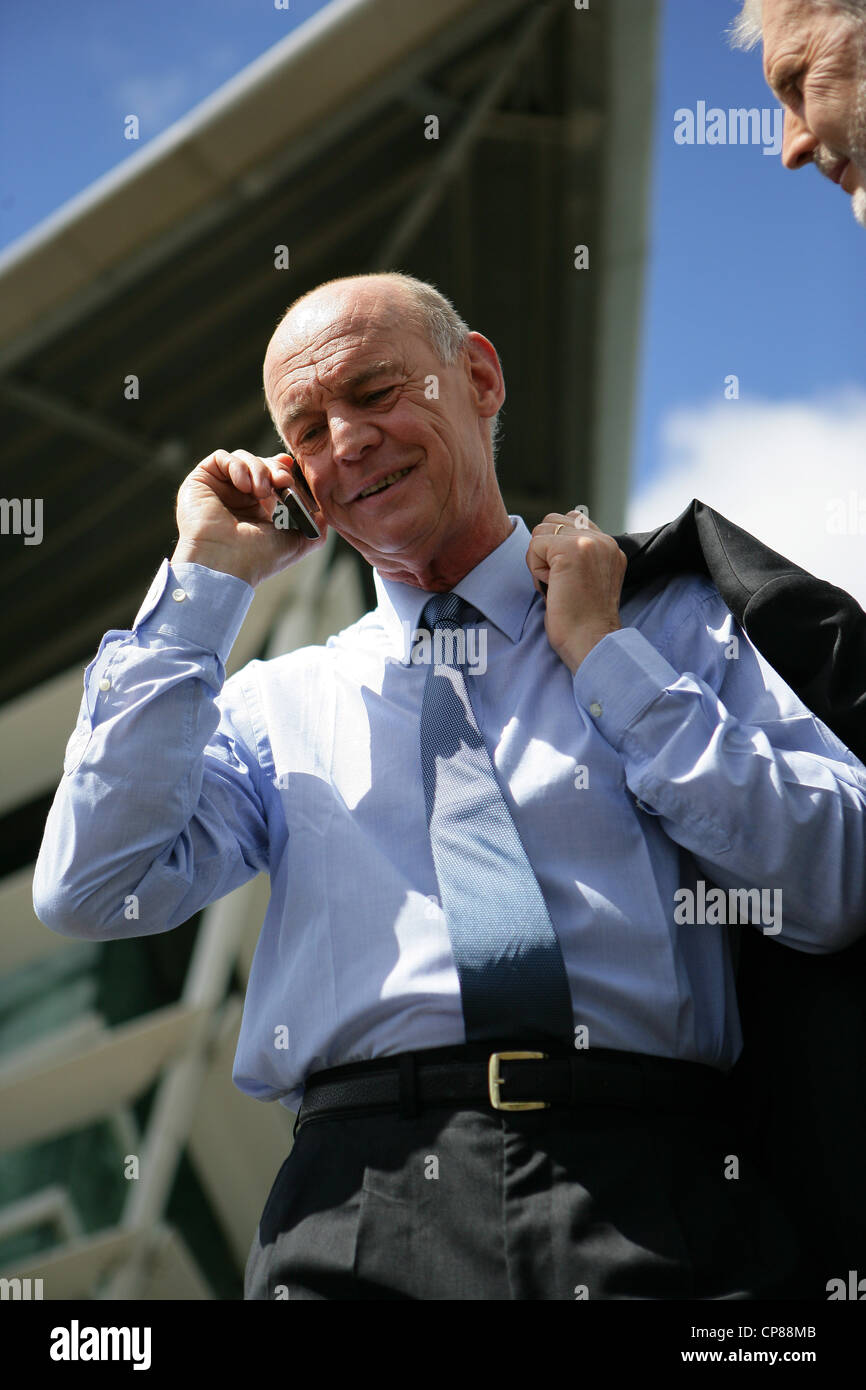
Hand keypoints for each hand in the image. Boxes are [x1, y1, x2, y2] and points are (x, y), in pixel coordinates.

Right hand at [171, 448, 326, 587]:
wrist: (226, 566)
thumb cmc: (259, 558)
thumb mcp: (299, 541)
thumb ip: (315, 523)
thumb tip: (324, 509)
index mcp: (260, 509)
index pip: (274, 476)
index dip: (285, 471)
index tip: (291, 476)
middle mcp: (239, 497)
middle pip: (262, 464)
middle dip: (276, 469)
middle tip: (282, 482)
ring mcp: (220, 488)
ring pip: (244, 458)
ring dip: (259, 470)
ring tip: (261, 492)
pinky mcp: (202, 480)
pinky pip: (222, 457)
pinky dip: (237, 466)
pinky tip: (244, 486)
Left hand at [526, 509, 626, 672]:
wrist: (591, 642)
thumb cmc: (582, 621)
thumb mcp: (586, 579)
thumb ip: (576, 555)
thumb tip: (546, 538)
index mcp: (610, 546)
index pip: (572, 521)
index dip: (555, 547)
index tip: (566, 579)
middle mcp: (604, 540)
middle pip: (552, 521)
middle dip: (545, 551)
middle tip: (559, 583)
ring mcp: (590, 542)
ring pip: (542, 530)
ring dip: (540, 560)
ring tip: (557, 585)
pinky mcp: (572, 549)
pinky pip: (535, 544)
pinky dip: (536, 569)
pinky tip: (553, 587)